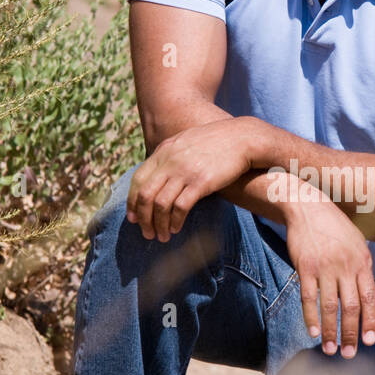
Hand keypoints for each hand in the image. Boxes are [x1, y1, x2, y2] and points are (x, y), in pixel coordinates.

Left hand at [126, 118, 255, 240]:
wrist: (243, 138)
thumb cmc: (217, 143)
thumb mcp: (186, 142)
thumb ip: (170, 156)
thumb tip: (159, 175)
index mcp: (164, 151)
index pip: (138, 179)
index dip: (132, 201)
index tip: (133, 217)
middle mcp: (170, 161)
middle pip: (145, 194)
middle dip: (143, 218)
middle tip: (146, 233)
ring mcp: (185, 171)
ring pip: (160, 204)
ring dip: (158, 224)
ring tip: (162, 236)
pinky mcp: (201, 182)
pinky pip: (180, 207)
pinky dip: (175, 221)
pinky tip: (176, 229)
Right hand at [282, 184, 374, 357]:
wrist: (309, 206)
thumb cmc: (336, 229)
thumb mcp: (359, 248)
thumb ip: (367, 279)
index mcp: (363, 263)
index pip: (370, 299)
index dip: (371, 322)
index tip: (369, 341)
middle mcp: (347, 266)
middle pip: (351, 306)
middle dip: (351, 333)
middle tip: (349, 353)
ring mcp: (326, 267)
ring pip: (330, 306)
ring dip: (331, 331)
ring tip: (331, 350)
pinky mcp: (306, 267)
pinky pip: (309, 297)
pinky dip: (311, 316)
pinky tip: (314, 332)